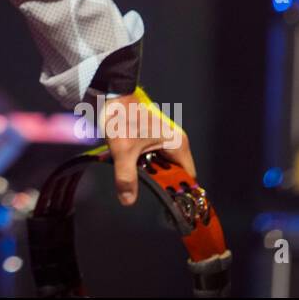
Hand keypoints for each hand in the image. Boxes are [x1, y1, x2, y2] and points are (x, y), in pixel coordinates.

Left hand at [100, 90, 197, 206]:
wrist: (110, 94)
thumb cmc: (122, 116)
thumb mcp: (123, 150)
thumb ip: (126, 177)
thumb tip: (128, 200)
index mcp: (177, 143)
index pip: (188, 176)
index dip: (180, 191)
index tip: (169, 206)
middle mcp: (174, 142)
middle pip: (174, 173)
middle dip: (160, 185)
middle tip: (148, 198)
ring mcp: (163, 140)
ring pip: (160, 167)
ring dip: (149, 176)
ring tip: (136, 186)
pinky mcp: (151, 139)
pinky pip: (150, 159)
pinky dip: (141, 166)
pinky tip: (129, 173)